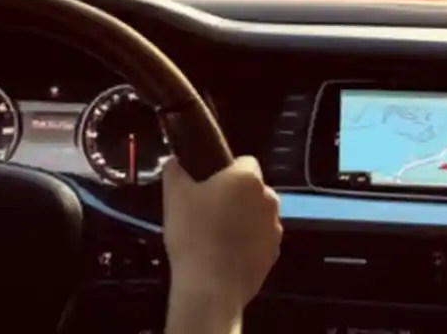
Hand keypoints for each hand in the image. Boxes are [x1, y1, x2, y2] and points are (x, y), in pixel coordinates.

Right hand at [162, 156, 281, 312]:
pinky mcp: (273, 255)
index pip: (244, 161)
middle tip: (208, 210)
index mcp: (248, 178)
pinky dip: (248, 244)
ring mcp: (274, 228)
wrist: (210, 286)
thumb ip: (174, 171)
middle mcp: (269, 199)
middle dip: (236, 196)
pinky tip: (225, 256)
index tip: (208, 185)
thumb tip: (173, 161)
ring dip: (243, 220)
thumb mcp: (174, 196)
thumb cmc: (193, 233)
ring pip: (258, 216)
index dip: (226, 170)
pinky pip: (260, 241)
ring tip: (215, 236)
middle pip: (252, 190)